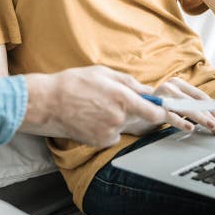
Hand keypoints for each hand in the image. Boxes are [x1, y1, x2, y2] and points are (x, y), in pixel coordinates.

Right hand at [20, 66, 165, 147]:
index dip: (163, 112)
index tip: (168, 112)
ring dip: (118, 117)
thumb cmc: (72, 84)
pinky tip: (90, 117)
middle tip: (112, 100)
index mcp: (122, 98)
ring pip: (124, 125)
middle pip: (139, 117)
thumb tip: (147, 91)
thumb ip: (129, 82)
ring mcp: (109, 132)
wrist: (46, 104)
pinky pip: (112, 134)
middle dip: (133, 109)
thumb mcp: (103, 72)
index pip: (155, 112)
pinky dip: (107, 127)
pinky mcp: (100, 142)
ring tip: (95, 106)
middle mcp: (118, 118)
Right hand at [122, 77, 214, 136]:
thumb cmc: (156, 108)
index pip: (200, 95)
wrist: (131, 110)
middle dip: (210, 116)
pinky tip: (190, 128)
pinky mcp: (154, 106)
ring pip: (187, 107)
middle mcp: (170, 85)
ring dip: (201, 119)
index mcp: (177, 83)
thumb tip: (212, 113)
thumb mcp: (175, 104)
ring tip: (211, 127)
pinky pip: (171, 115)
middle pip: (196, 102)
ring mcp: (162, 95)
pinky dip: (181, 122)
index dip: (213, 108)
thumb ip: (189, 105)